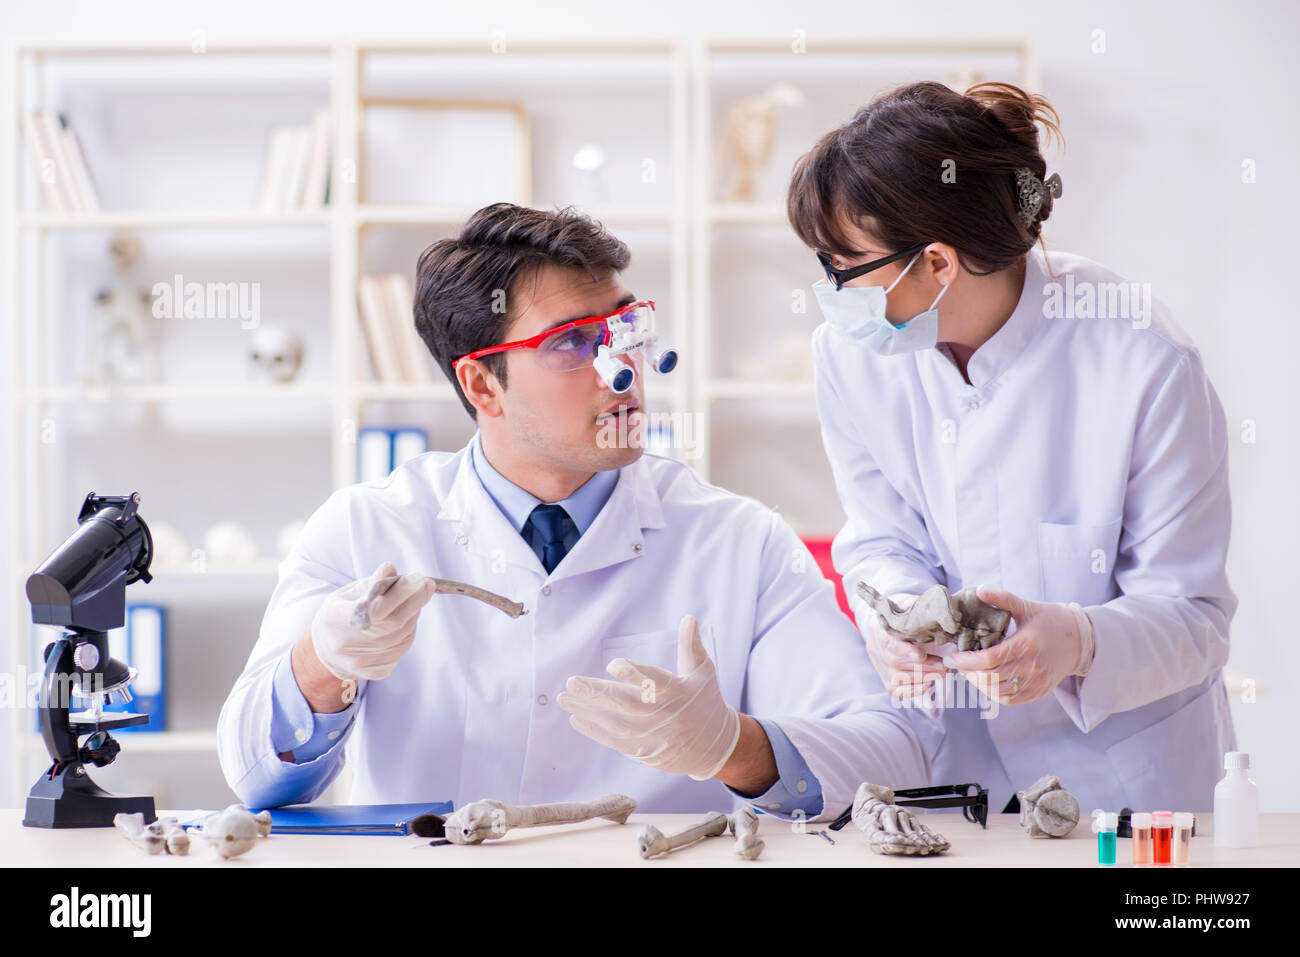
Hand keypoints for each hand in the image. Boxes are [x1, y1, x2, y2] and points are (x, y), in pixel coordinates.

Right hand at [310, 561, 436, 681]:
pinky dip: (408, 631)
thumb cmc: (341, 613)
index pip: (375, 608)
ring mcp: (362, 662)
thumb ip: (371, 582)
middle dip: (415, 600)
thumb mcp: (348, 593)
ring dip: (414, 614)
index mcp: (336, 619)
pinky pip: (402, 648)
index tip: (418, 577)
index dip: (400, 593)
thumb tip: (390, 569)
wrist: (328, 650)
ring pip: (403, 635)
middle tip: (427, 584)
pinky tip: (405, 620)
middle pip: (394, 622)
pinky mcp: (375, 672)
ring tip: (415, 599)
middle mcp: (347, 645)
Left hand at [557, 614, 740, 780]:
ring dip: (589, 711)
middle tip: (572, 682)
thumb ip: (691, 646)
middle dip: (598, 694)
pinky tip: (577, 717)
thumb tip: (689, 617)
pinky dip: (596, 731)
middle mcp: (667, 715)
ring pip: (618, 724)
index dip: (635, 674)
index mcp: (681, 691)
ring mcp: (656, 736)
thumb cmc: (706, 701)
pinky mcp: (648, 751)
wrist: (717, 746)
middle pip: (629, 704)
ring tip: (565, 698)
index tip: (612, 664)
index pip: (656, 681)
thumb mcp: (703, 672)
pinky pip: (618, 742)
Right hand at [861, 593, 950, 698]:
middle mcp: (875, 649)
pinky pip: (896, 690)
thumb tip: (940, 613)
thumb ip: (920, 608)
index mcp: (879, 629)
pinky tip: (927, 684)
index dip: (904, 651)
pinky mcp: (885, 678)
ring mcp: (879, 665)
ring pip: (898, 678)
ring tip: (942, 671)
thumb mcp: (909, 604)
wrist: (887, 622)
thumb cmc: (903, 613)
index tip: (921, 656)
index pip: (888, 643)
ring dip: (924, 677)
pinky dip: (912, 690)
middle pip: (896, 663)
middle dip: (924, 667)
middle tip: (945, 665)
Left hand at [943, 584, 1094, 704]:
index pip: (990, 659)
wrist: (1080, 640)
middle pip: (991, 677)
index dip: (967, 660)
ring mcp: (1036, 682)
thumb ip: (1003, 598)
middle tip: (956, 663)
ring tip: (967, 671)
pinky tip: (983, 682)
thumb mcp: (1027, 606)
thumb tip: (979, 590)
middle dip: (968, 672)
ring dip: (978, 684)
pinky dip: (992, 693)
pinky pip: (1010, 700)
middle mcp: (1032, 666)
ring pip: (998, 692)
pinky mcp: (1039, 692)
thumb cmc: (1051, 620)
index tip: (952, 655)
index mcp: (1027, 644)